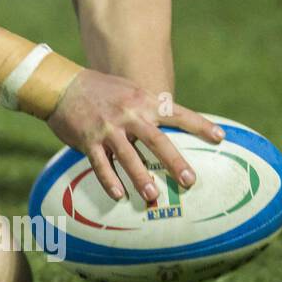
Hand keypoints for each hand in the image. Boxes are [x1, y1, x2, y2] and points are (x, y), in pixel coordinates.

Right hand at [46, 69, 223, 202]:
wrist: (62, 85)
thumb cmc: (100, 90)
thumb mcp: (129, 91)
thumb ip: (149, 108)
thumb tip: (172, 127)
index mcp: (142, 100)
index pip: (176, 113)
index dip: (199, 125)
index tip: (220, 137)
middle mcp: (128, 114)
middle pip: (156, 140)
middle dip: (174, 162)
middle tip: (190, 181)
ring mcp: (107, 128)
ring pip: (128, 156)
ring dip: (141, 177)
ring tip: (153, 196)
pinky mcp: (88, 140)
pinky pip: (100, 164)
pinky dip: (109, 180)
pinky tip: (118, 195)